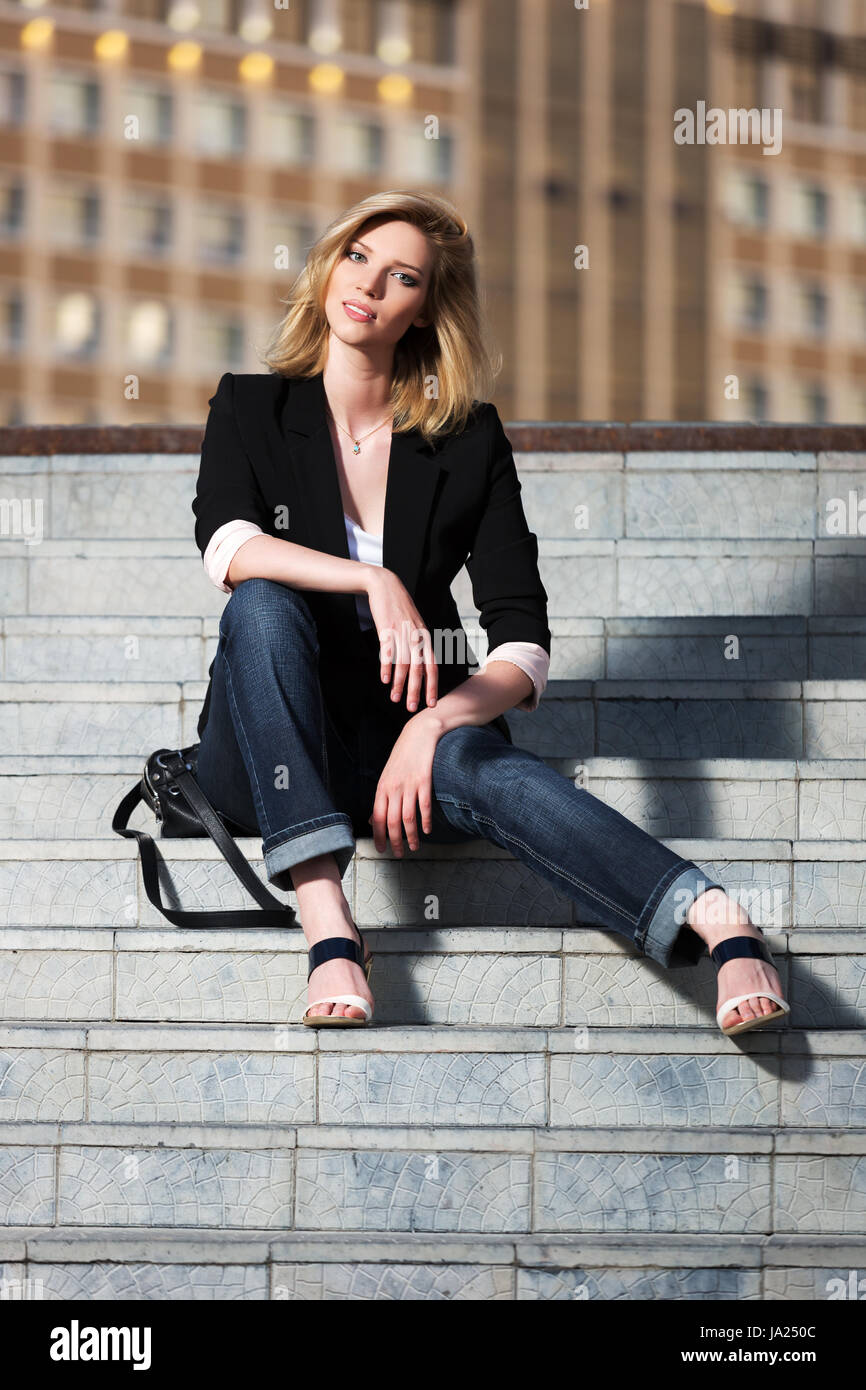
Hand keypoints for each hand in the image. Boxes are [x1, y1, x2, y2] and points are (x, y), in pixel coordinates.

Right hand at [365, 567, 437, 711]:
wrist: (385, 585)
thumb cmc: (400, 608)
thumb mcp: (415, 626)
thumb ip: (419, 646)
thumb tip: (422, 668)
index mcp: (425, 638)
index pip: (432, 666)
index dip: (432, 686)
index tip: (431, 703)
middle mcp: (416, 637)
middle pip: (419, 669)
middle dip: (416, 691)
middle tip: (412, 708)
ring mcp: (401, 633)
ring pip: (403, 664)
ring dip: (400, 684)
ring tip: (395, 699)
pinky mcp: (386, 629)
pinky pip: (388, 652)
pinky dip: (386, 668)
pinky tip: (385, 680)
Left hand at [368, 711, 442, 855]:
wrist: (419, 734)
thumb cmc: (403, 756)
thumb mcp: (387, 776)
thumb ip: (381, 798)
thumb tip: (373, 819)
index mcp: (382, 787)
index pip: (377, 817)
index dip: (379, 835)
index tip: (382, 849)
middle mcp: (394, 787)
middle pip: (392, 821)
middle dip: (395, 841)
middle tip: (399, 854)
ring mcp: (409, 784)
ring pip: (408, 817)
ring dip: (412, 836)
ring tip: (415, 847)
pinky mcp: (424, 780)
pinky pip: (424, 806)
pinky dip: (425, 821)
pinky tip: (427, 830)